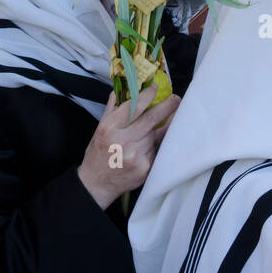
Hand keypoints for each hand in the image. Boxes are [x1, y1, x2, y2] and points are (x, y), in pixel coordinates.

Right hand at [77, 85, 180, 209]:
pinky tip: (147, 147)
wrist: (96, 183)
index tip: (156, 88)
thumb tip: (123, 89)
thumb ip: (112, 108)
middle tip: (175, 99)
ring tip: (153, 130)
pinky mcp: (145, 168)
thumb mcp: (100, 128)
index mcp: (110, 128)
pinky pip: (156, 150)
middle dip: (167, 106)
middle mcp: (122, 141)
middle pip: (152, 118)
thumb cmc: (98, 153)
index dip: (147, 95)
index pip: (133, 106)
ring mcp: (135, 155)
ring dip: (157, 131)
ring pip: (155, 135)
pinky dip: (155, 146)